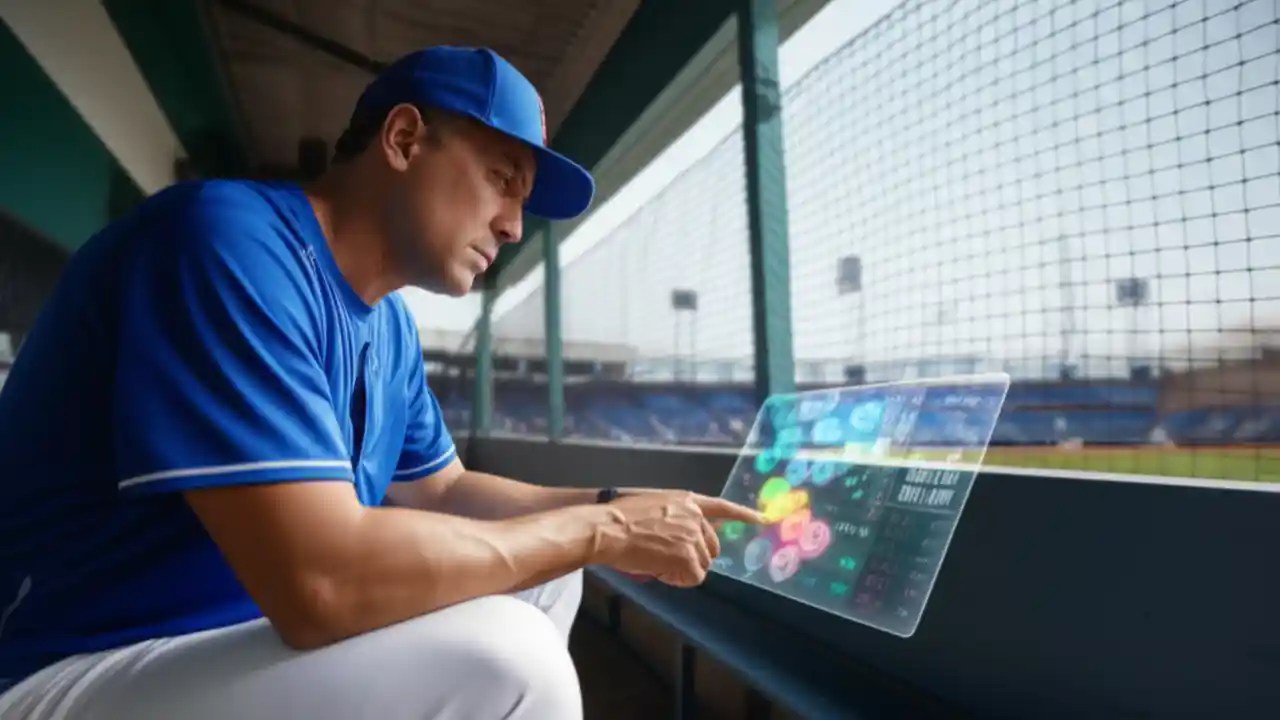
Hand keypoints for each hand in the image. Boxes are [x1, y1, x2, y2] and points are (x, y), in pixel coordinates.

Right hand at [595, 491, 765, 587]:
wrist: (609, 528)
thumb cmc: (620, 518)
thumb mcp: (653, 505)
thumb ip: (676, 516)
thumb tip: (685, 537)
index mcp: (687, 500)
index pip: (722, 506)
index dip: (743, 514)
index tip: (763, 519)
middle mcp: (696, 516)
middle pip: (712, 547)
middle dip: (695, 557)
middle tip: (667, 559)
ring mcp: (694, 536)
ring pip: (701, 565)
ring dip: (681, 569)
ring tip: (655, 561)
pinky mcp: (688, 556)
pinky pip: (693, 578)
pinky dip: (677, 580)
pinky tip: (658, 570)